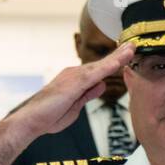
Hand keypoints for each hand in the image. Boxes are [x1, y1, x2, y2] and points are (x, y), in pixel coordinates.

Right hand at [2, 42, 134, 139]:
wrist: (31, 119)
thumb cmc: (48, 116)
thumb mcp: (75, 106)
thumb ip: (89, 94)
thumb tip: (102, 85)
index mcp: (75, 80)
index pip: (99, 70)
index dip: (113, 63)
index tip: (126, 55)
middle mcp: (75, 74)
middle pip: (102, 64)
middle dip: (118, 55)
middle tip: (133, 44)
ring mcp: (74, 76)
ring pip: (101, 65)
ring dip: (118, 56)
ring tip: (132, 47)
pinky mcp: (75, 82)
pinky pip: (97, 72)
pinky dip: (110, 65)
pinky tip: (121, 60)